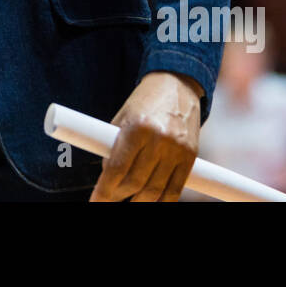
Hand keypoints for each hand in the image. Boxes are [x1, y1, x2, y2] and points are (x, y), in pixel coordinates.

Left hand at [90, 71, 203, 201]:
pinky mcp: (190, 156)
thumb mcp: (122, 117)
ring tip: (129, 201)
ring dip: (139, 202)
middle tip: (109, 200)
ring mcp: (177, 149)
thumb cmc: (144, 102)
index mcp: (136, 127)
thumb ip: (114, 146)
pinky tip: (151, 202)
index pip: (116, 169)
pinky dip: (162, 201)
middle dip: (118, 197)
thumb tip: (107, 177)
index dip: (104, 191)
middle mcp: (158, 139)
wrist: (177, 84)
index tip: (95, 202)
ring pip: (155, 190)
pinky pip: (175, 189)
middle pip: (135, 183)